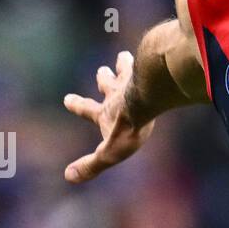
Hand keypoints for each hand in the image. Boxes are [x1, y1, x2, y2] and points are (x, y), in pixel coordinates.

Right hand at [62, 50, 153, 183]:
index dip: (77, 106)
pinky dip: (153, 57)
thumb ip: (91, 165)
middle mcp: (119, 92)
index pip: (88, 109)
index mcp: (107, 111)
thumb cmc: (129, 126)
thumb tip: (68, 177)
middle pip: (108, 84)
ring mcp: (137, 79)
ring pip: (128, 69)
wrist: (151, 97)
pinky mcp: (155, 70)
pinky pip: (153, 60)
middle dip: (103, 78)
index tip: (67, 98)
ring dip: (124, 64)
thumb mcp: (109, 152)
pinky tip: (161, 50)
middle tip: (102, 70)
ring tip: (124, 56)